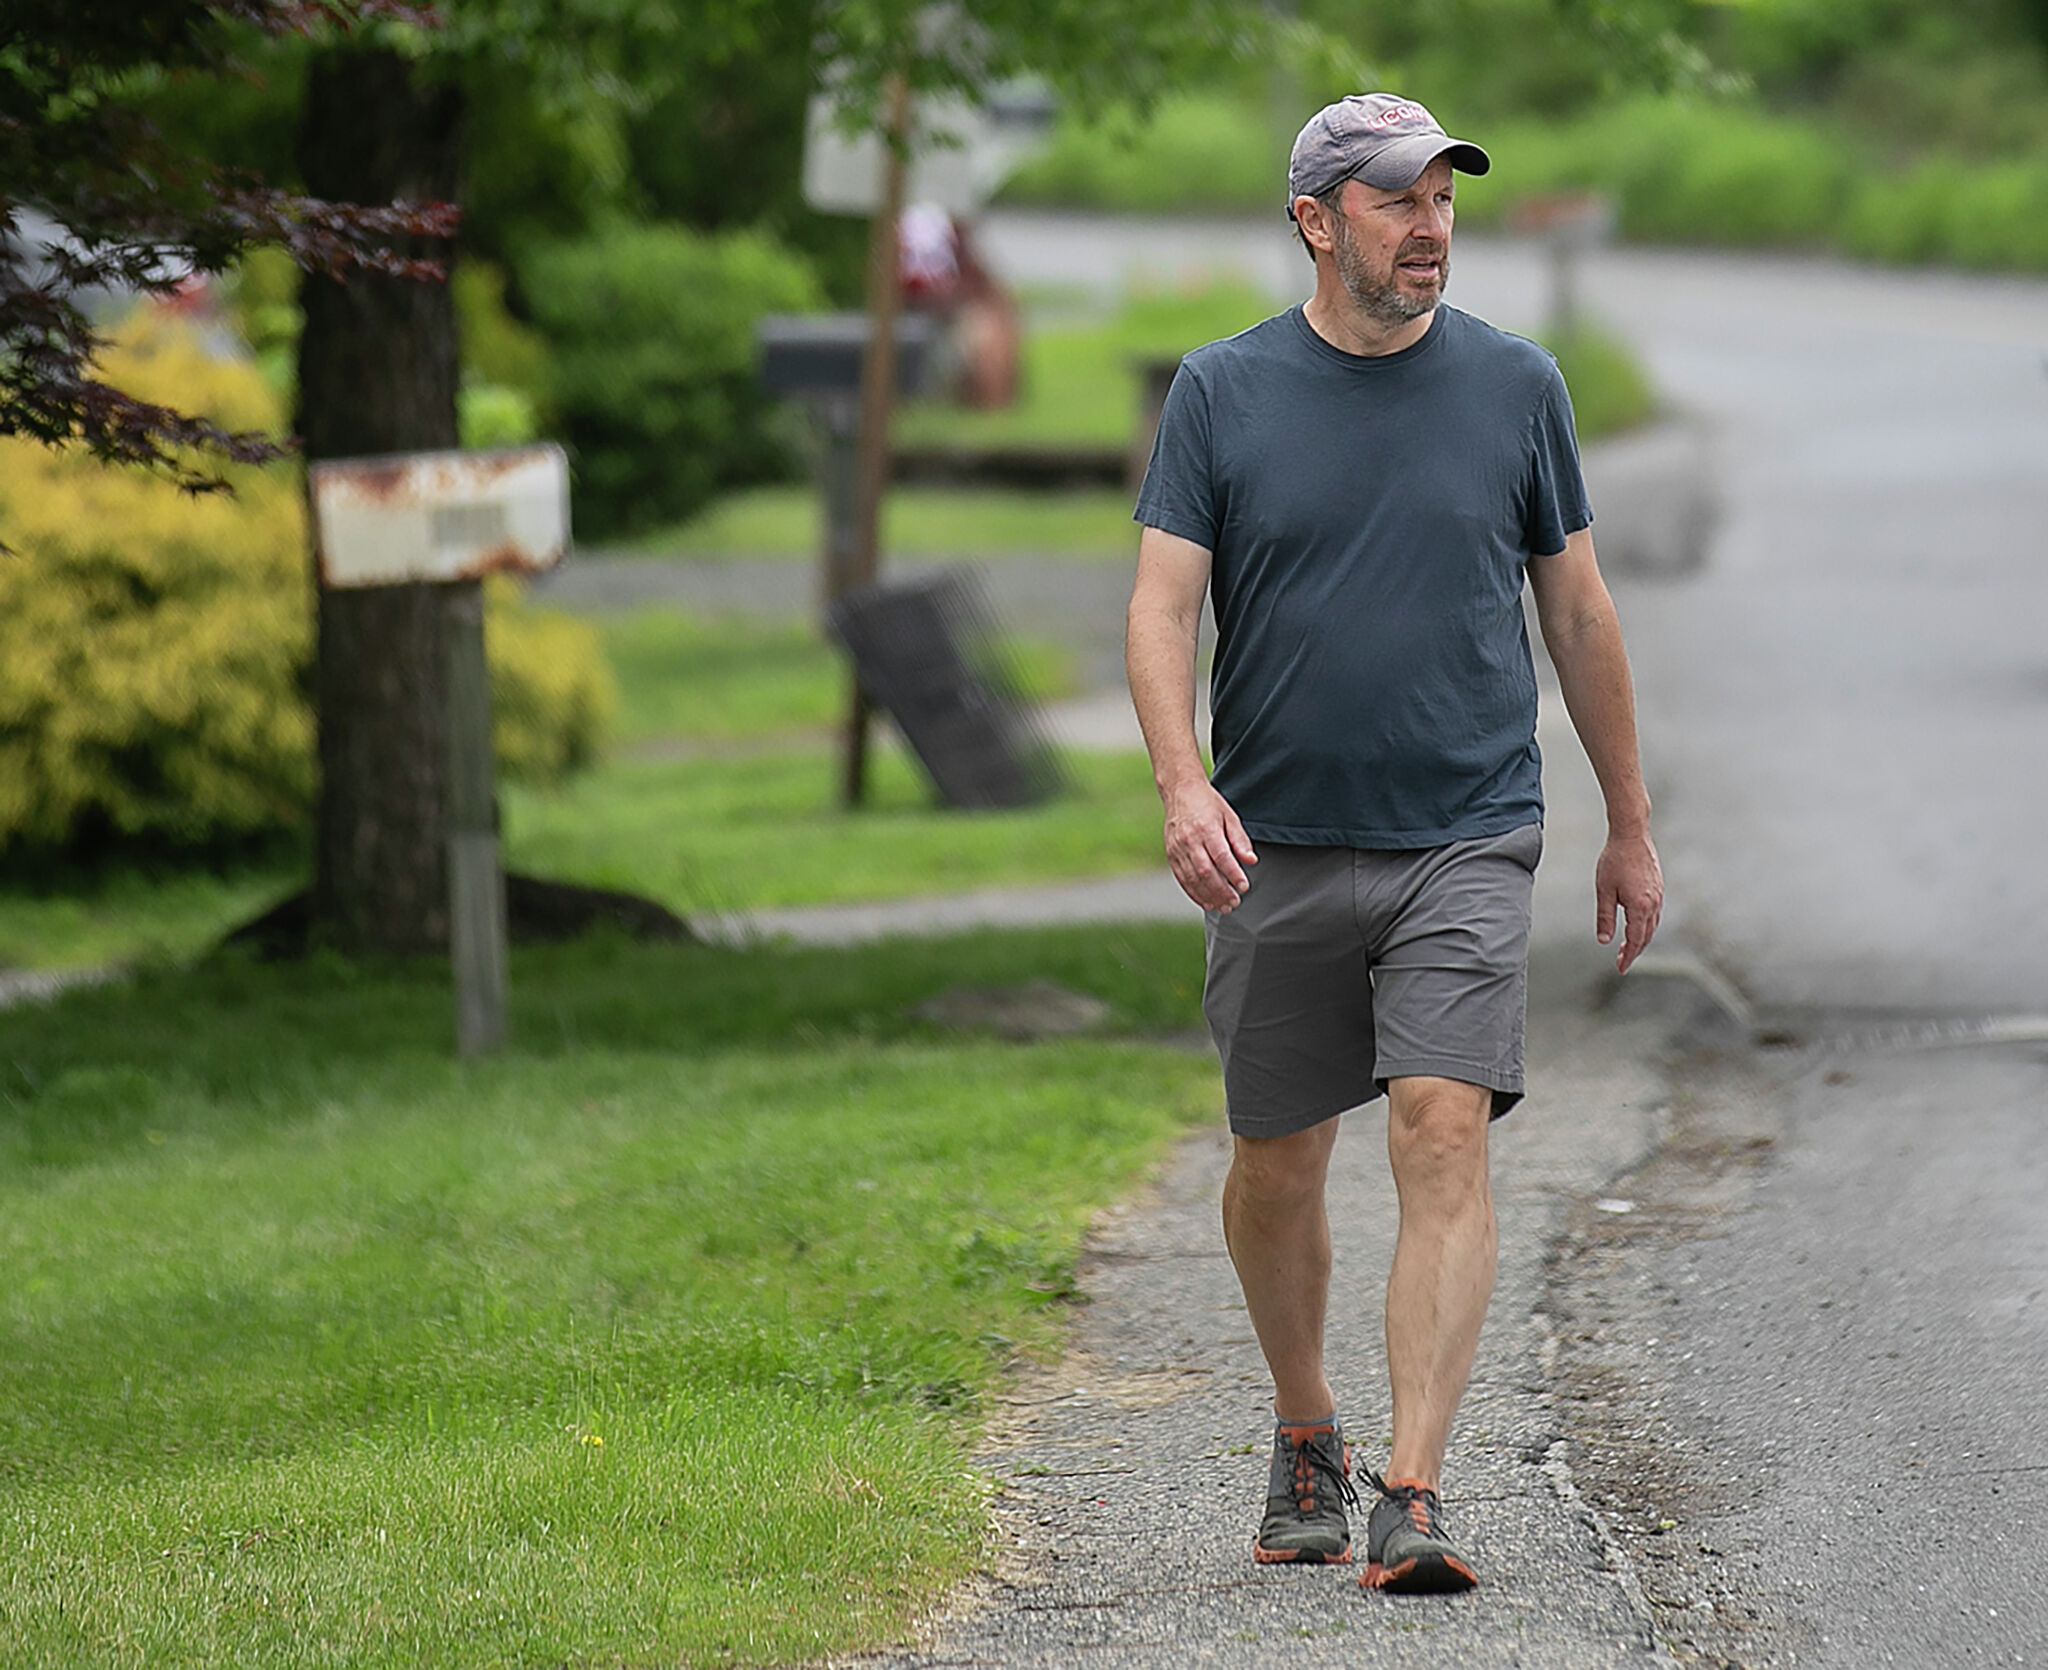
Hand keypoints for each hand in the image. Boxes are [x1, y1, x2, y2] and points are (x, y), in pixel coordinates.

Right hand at [1161, 778, 1256, 911]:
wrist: (1180, 792)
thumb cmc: (1208, 804)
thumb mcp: (1230, 816)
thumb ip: (1240, 840)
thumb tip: (1251, 861)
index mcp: (1206, 829)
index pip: (1221, 857)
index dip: (1233, 874)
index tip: (1244, 886)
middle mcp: (1190, 840)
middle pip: (1205, 872)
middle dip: (1221, 891)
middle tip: (1234, 902)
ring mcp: (1177, 849)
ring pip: (1192, 878)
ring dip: (1208, 896)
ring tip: (1222, 906)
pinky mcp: (1171, 855)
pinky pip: (1181, 878)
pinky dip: (1193, 893)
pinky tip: (1206, 902)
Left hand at [1596, 829, 1662, 974]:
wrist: (1631, 834)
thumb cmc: (1615, 860)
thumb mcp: (1604, 891)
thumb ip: (1605, 917)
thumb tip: (1604, 940)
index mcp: (1641, 906)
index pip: (1636, 940)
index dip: (1629, 956)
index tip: (1621, 968)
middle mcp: (1654, 903)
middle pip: (1646, 936)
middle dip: (1635, 951)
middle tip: (1622, 962)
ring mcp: (1659, 895)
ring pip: (1652, 925)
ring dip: (1641, 939)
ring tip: (1627, 947)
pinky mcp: (1658, 887)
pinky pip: (1654, 914)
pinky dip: (1646, 925)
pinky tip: (1636, 925)